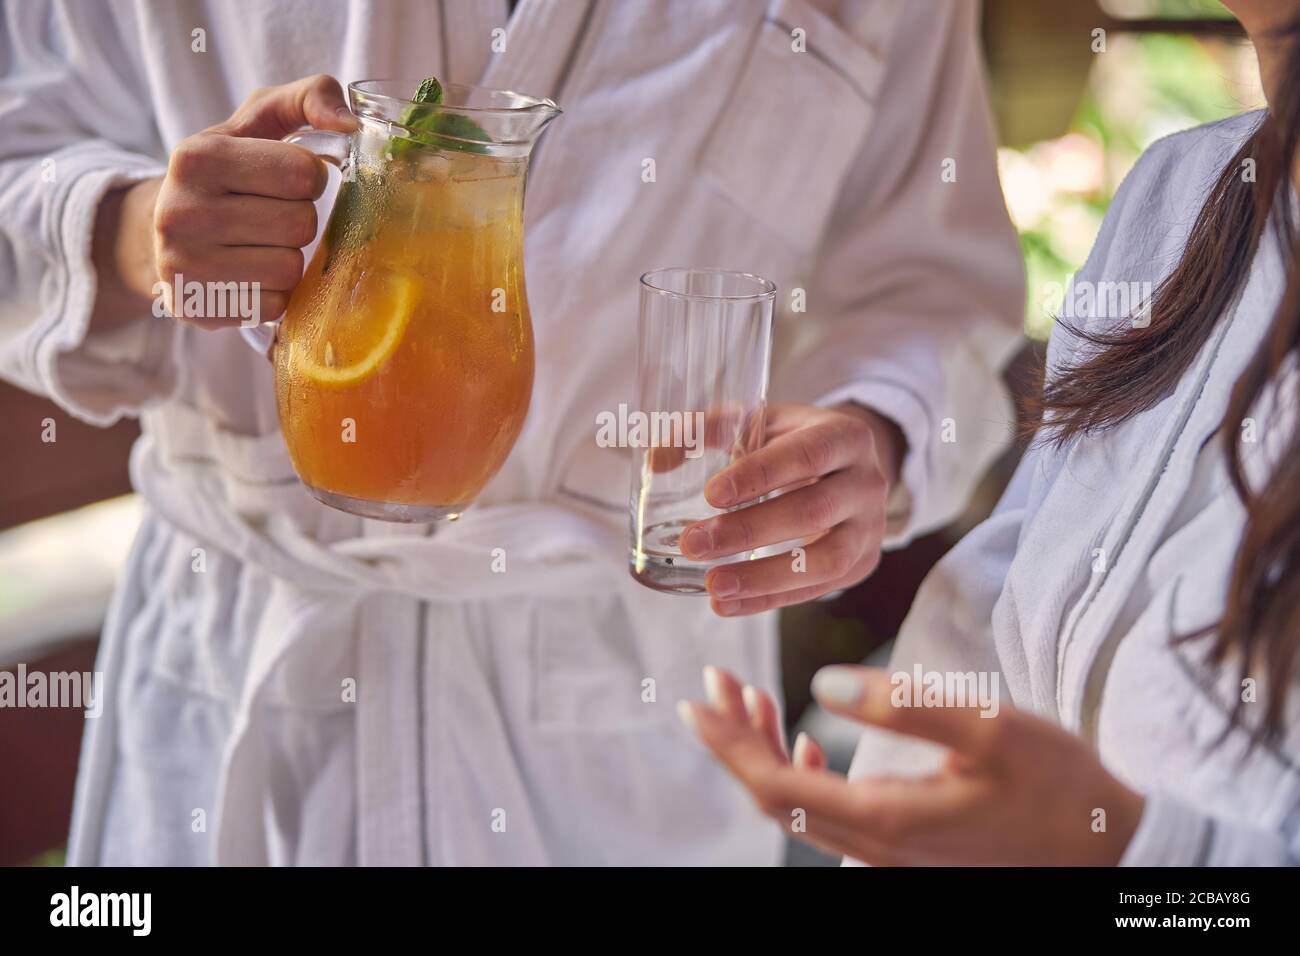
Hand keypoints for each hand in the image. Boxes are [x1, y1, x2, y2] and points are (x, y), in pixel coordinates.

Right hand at [144, 74, 356, 328]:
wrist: (165, 229)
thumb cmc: (229, 171)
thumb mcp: (259, 122)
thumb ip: (308, 97)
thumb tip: (350, 122)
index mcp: (198, 156)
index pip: (303, 174)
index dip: (308, 178)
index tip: (285, 180)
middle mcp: (181, 211)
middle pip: (300, 225)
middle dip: (299, 220)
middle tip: (271, 215)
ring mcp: (185, 266)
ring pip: (291, 270)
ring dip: (290, 259)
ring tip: (259, 245)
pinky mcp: (199, 308)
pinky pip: (276, 307)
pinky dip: (274, 293)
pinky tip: (250, 274)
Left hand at [679, 402, 904, 615]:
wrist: (849, 466)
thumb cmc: (793, 441)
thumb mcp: (761, 420)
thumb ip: (707, 430)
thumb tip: (655, 459)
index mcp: (845, 436)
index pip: (806, 455)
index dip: (760, 475)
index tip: (711, 494)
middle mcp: (866, 483)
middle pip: (812, 512)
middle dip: (748, 532)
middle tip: (692, 543)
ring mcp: (869, 529)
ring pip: (824, 561)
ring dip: (763, 578)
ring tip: (712, 584)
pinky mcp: (861, 565)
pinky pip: (816, 590)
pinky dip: (768, 600)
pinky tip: (727, 603)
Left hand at [680, 665, 1144, 865]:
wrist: (1108, 850)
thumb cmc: (1057, 786)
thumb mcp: (988, 727)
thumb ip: (901, 703)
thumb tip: (822, 682)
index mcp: (883, 820)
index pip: (774, 786)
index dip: (728, 744)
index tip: (695, 701)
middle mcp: (873, 848)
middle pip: (776, 797)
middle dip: (736, 738)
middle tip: (716, 683)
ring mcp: (887, 854)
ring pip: (800, 804)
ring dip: (765, 750)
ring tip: (747, 698)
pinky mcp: (905, 846)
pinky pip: (830, 815)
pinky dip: (803, 773)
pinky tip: (803, 739)